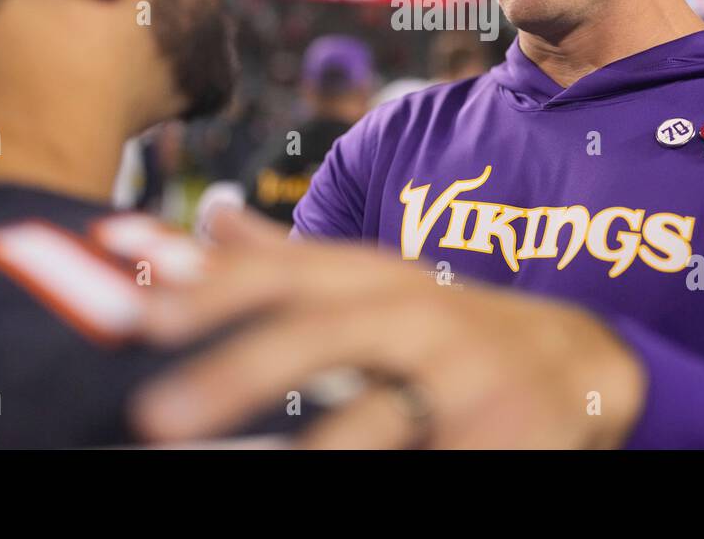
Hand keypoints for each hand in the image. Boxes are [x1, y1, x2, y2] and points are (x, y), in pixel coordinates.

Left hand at [128, 210, 645, 447]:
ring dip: (313, 447)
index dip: (207, 286)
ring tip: (248, 475)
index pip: (284, 272)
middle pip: (323, 333)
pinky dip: (394, 471)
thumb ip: (283, 259)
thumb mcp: (370, 282)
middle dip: (238, 369)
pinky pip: (434, 456)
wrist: (576, 358)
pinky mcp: (502, 433)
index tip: (128, 309)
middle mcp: (417, 314)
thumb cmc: (445, 325)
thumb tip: (203, 216)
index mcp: (375, 277)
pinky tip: (332, 487)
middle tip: (152, 415)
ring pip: (381, 411)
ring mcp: (464, 376)